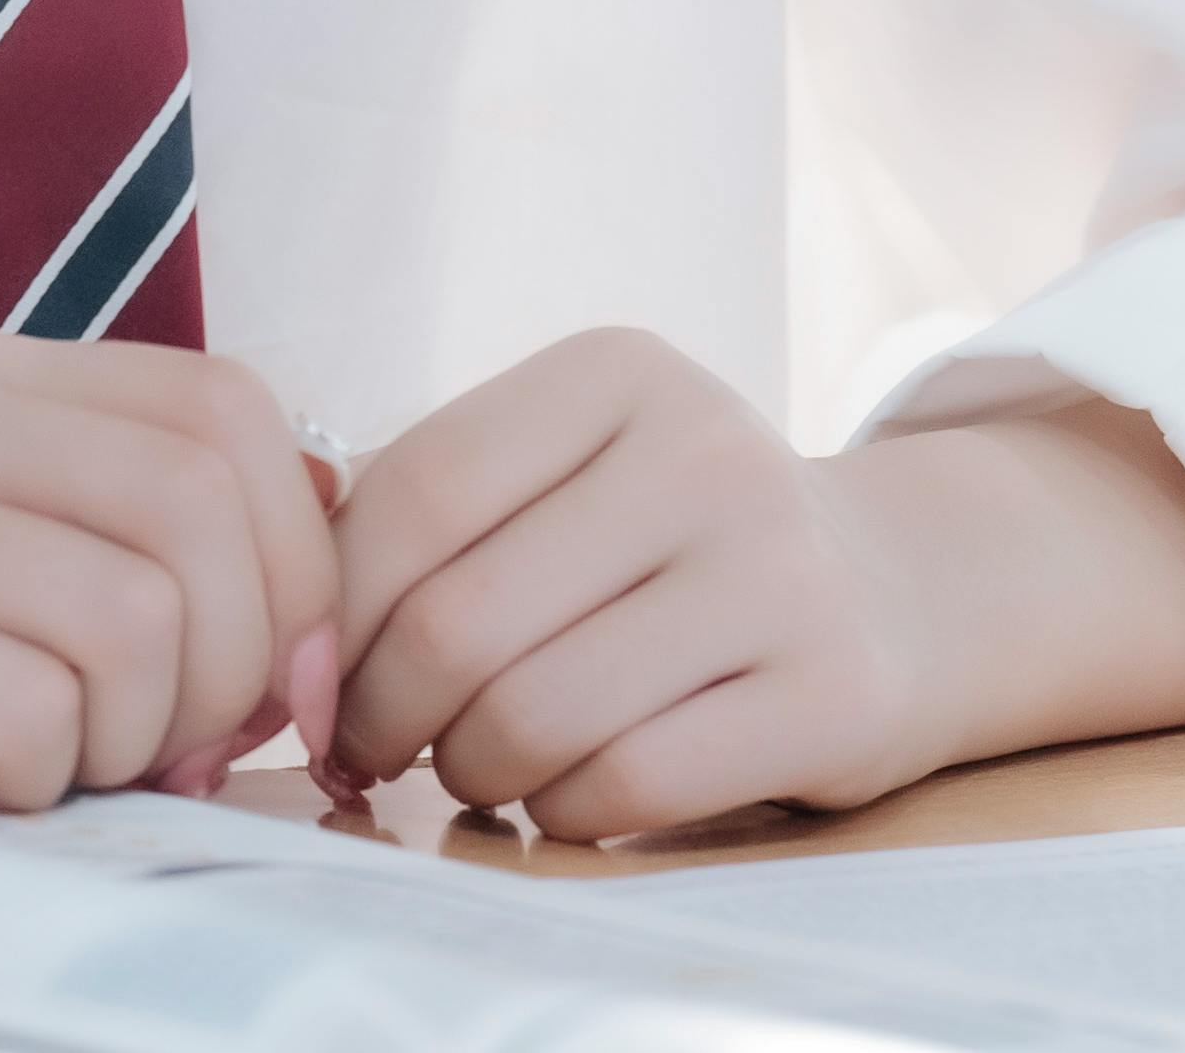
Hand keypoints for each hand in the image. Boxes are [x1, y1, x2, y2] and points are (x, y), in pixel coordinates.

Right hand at [0, 338, 340, 809]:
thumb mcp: (83, 591)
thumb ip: (206, 559)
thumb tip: (337, 615)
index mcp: (1, 376)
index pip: (231, 411)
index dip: (298, 568)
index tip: (271, 691)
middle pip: (195, 510)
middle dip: (222, 676)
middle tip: (147, 749)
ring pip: (128, 623)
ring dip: (117, 742)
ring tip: (35, 756)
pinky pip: (26, 713)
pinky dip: (25, 786)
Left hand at [318, 333, 1184, 843]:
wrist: (895, 589)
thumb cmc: (666, 538)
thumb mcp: (568, 469)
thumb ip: (432, 511)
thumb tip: (289, 627)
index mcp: (617, 372)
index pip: (415, 493)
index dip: (336, 609)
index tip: (311, 677)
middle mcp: (706, 450)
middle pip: (462, 618)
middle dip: (384, 712)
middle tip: (373, 749)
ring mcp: (781, 571)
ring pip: (537, 713)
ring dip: (470, 771)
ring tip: (472, 768)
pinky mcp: (834, 695)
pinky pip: (629, 782)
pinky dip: (562, 812)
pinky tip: (561, 800)